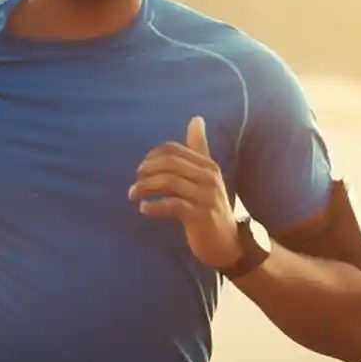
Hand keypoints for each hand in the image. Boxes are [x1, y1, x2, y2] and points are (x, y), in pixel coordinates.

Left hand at [130, 116, 242, 269]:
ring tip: (133, 195)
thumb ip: (199, 148)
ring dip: (145, 187)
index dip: (152, 156)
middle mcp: (209, 177)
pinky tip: (144, 209)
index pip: (174, 150)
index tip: (141, 169)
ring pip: (169, 182)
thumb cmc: (211, 206)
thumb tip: (196, 118)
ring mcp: (206, 196)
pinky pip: (172, 205)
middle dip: (147, 170)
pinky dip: (153, 206)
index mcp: (208, 165)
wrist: (227, 243)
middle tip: (135, 181)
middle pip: (170, 164)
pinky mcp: (200, 216)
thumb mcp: (207, 176)